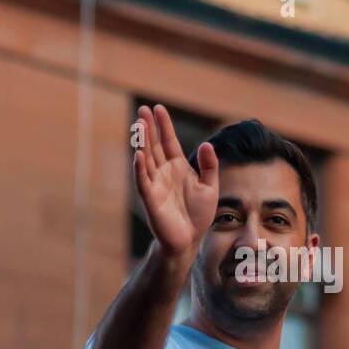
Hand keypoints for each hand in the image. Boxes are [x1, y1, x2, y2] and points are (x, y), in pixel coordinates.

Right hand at [133, 104, 218, 257]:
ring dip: (142, 142)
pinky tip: (138, 154)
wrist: (189, 239)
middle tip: (142, 109)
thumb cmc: (198, 214)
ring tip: (139, 125)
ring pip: (146, 159)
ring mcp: (155, 184)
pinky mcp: (150, 198)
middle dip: (149, 128)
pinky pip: (143, 180)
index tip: (158, 108)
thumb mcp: (210, 187)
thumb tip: (207, 144)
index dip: (164, 125)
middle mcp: (164, 172)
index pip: (169, 141)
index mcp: (178, 167)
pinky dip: (140, 168)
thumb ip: (210, 166)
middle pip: (154, 145)